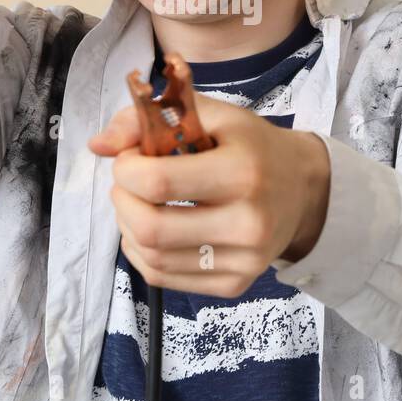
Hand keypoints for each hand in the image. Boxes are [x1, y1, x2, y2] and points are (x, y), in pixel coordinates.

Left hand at [87, 93, 331, 297]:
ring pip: (152, 258)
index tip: (129, 156)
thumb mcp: (211, 115)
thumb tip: (98, 145)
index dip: (126, 168)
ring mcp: (243, 261)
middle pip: (151, 228)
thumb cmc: (252, 146)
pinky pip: (164, 277)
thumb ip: (151, 118)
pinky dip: (141, 253)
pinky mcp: (234, 285)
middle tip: (128, 182)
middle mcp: (247, 223)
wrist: (303, 190)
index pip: (158, 182)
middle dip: (122, 201)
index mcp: (243, 172)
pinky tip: (149, 230)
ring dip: (127, 227)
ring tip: (137, 203)